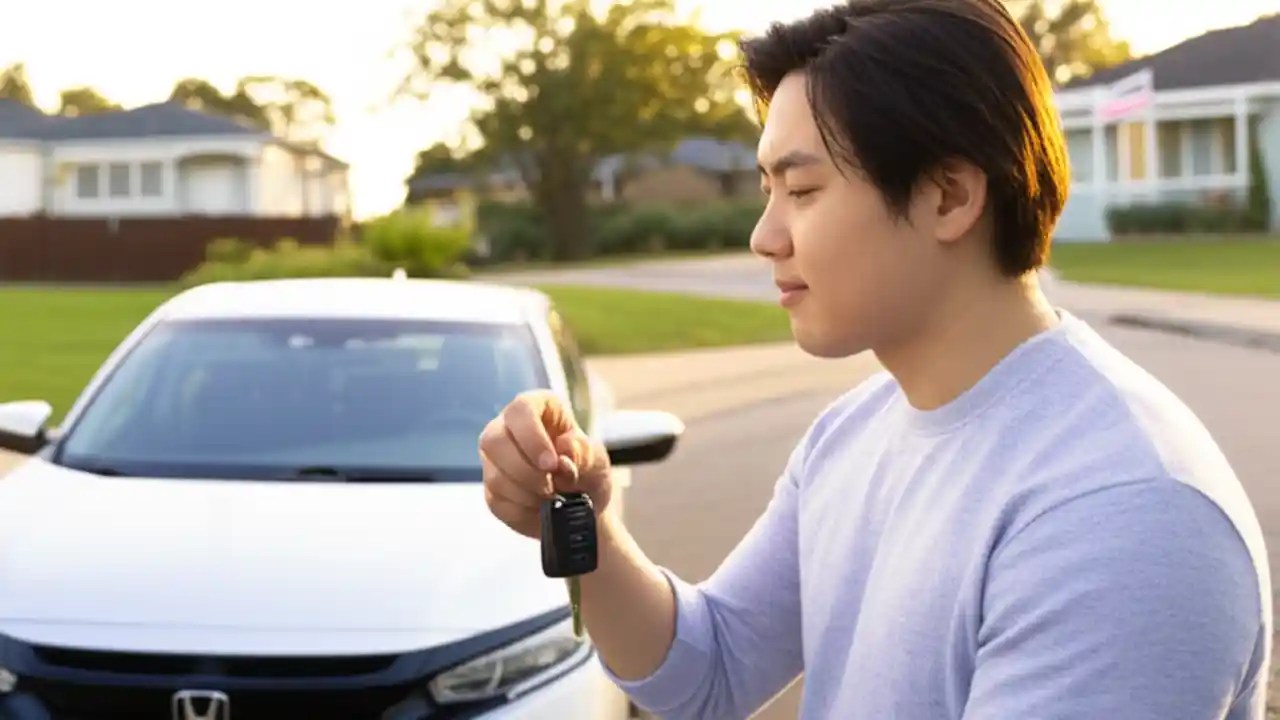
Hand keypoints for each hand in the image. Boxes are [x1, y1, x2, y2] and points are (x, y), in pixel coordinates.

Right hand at [479, 390, 612, 539]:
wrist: (583, 508)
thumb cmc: (588, 472)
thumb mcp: (597, 461)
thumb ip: (583, 453)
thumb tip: (564, 449)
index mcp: (539, 408)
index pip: (522, 408)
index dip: (532, 436)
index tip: (551, 464)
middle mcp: (508, 428)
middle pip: (494, 440)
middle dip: (524, 471)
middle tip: (550, 487)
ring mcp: (496, 460)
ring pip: (495, 476)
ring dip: (528, 495)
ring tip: (552, 498)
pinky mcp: (492, 490)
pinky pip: (497, 502)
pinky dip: (524, 512)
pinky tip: (541, 509)